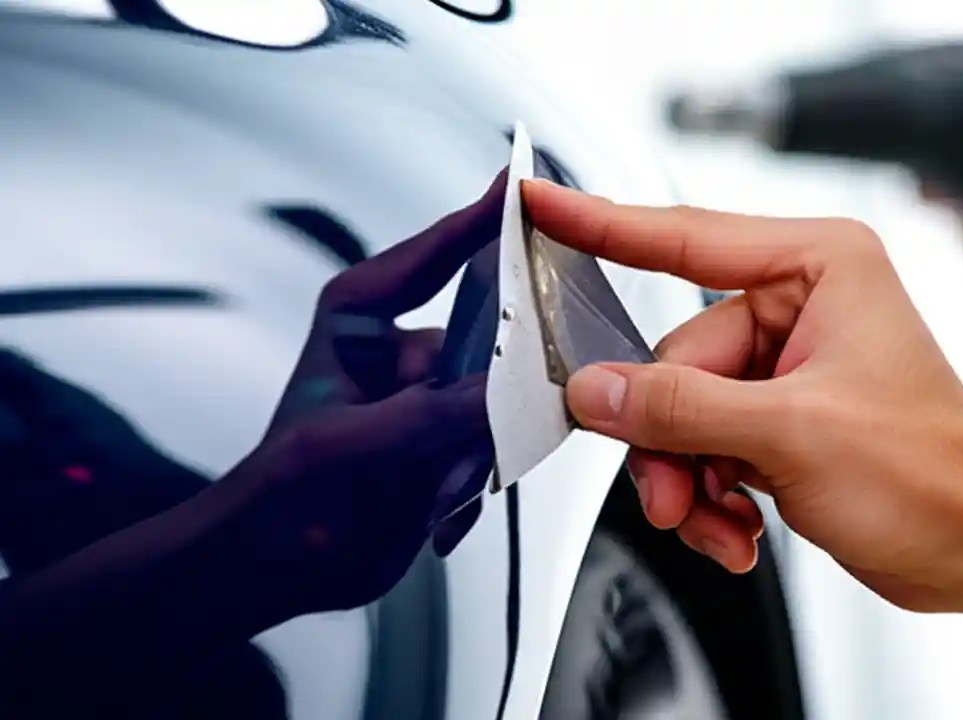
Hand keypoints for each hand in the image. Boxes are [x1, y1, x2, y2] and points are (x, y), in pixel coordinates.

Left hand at [217, 173, 503, 614]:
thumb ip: (431, 416)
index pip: (427, 259)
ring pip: (497, 401)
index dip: (475, 220)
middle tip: (478, 424)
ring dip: (472, 453)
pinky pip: (495, 447)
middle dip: (489, 391)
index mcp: (360, 324)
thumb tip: (505, 395)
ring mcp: (431, 399)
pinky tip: (432, 512)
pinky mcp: (450, 443)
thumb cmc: (283, 494)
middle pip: (484, 336)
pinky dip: (472, 485)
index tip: (518, 183)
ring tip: (432, 487)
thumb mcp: (353, 446)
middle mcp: (403, 354)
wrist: (277, 567)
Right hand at [522, 181, 962, 609]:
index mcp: (819, 268)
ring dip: (688, 474)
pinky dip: (710, 492)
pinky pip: (705, 442)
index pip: (685, 240)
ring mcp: (790, 365)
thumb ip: (679, 407)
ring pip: (682, 409)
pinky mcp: (782, 416)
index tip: (544, 207)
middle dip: (669, 435)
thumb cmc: (935, 474)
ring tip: (717, 516)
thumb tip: (599, 390)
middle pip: (676, 357)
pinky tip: (740, 524)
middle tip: (676, 487)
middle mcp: (802, 306)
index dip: (604, 226)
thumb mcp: (790, 434)